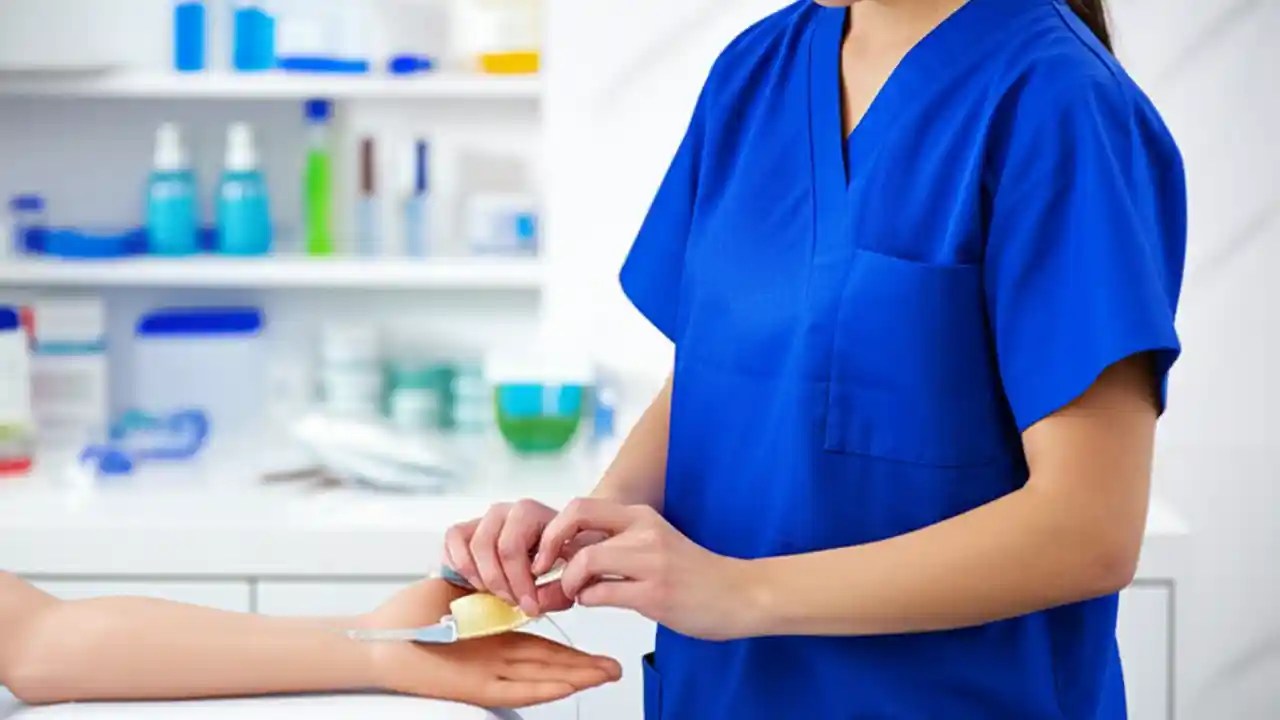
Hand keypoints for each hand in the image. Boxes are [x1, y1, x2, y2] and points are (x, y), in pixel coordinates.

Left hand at [361, 579, 620, 707]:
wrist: (380, 639)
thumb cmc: (412, 616)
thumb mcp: (461, 589)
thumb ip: (491, 585)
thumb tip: (515, 572)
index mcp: (497, 639)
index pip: (543, 646)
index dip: (572, 648)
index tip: (596, 645)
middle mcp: (497, 660)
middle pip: (551, 665)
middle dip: (585, 667)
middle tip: (616, 668)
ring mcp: (489, 675)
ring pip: (542, 678)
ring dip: (574, 678)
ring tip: (606, 675)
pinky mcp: (476, 687)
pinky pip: (517, 689)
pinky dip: (544, 688)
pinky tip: (568, 687)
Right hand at [444, 499, 565, 615]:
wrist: (533, 561)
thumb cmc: (550, 565)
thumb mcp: (563, 579)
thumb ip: (557, 592)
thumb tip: (537, 602)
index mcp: (536, 515)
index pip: (517, 546)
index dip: (521, 581)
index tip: (531, 605)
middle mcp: (509, 511)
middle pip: (497, 548)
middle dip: (505, 584)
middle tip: (515, 604)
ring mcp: (484, 518)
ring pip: (476, 547)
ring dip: (486, 580)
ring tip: (500, 595)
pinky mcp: (463, 529)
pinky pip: (453, 542)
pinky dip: (464, 568)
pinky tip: (480, 582)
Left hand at [532, 499, 757, 640]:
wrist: (741, 594)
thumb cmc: (693, 575)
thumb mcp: (653, 547)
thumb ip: (615, 547)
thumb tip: (564, 557)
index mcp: (641, 517)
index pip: (582, 506)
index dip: (554, 528)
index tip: (546, 553)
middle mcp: (644, 531)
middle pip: (577, 517)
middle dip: (549, 545)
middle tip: (541, 570)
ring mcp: (651, 561)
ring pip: (586, 559)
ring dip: (568, 582)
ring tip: (573, 593)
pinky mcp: (656, 593)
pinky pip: (602, 594)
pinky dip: (587, 600)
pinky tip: (594, 602)